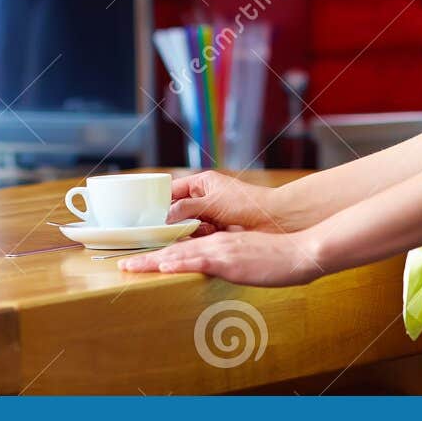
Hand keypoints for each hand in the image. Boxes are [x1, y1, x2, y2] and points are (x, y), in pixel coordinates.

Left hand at [117, 227, 322, 286]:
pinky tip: (165, 265)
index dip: (159, 256)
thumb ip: (228, 262)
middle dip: (147, 259)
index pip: (182, 250)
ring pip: (180, 254)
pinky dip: (181, 263)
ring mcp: (221, 250)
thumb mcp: (247, 259)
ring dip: (153, 261)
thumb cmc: (278, 258)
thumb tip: (215, 269)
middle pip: (174, 250)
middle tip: (122, 264)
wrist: (300, 252)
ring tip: (131, 266)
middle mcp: (214, 244)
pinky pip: (200, 261)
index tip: (139, 262)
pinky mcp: (230, 260)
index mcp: (217, 244)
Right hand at [169, 171, 286, 236]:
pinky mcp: (217, 229)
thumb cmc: (246, 203)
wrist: (273, 219)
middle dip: (174, 219)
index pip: (173, 189)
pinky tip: (204, 237)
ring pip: (188, 223)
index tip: (148, 213)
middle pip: (178, 208)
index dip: (160, 200)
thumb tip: (166, 216)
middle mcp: (204, 197)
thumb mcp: (212, 203)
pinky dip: (199, 237)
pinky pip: (199, 234)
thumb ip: (186, 208)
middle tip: (165, 228)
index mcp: (202, 183)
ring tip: (192, 231)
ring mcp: (211, 213)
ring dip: (188, 229)